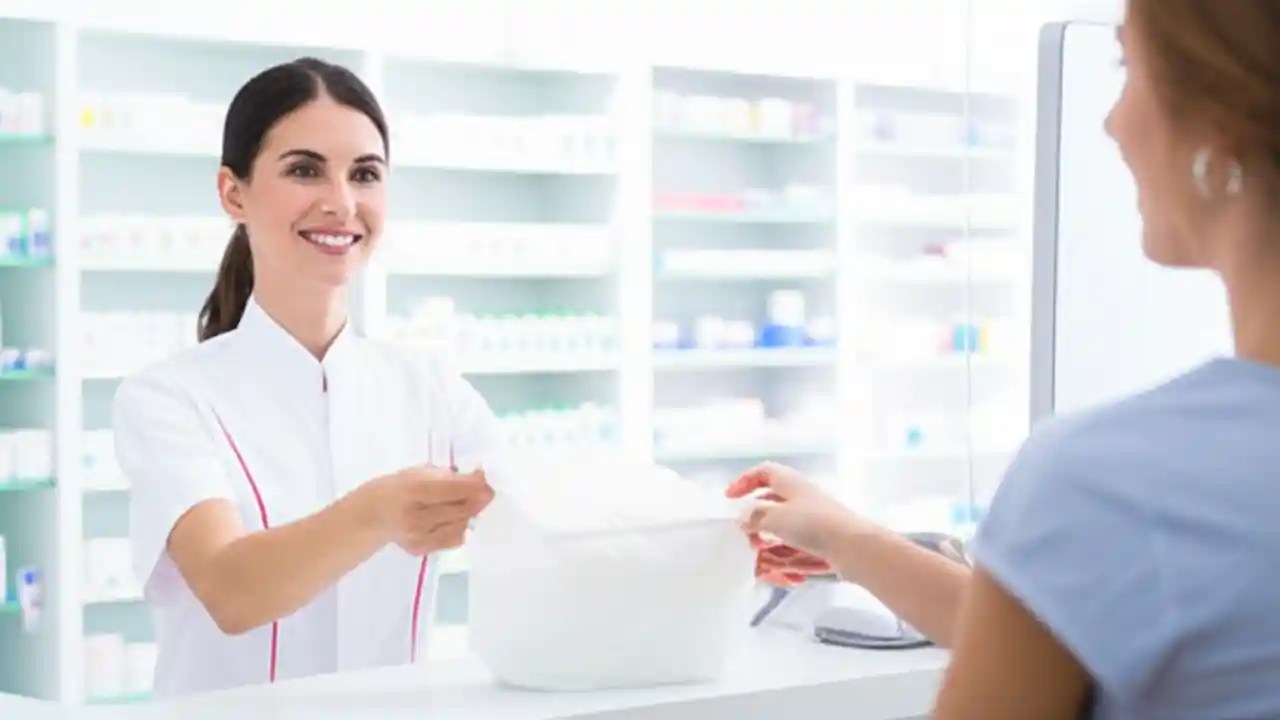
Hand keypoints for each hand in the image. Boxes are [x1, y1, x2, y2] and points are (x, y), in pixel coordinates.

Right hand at [367, 466, 493, 555]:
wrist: (371, 516)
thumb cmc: (397, 488)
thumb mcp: (417, 473)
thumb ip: (447, 476)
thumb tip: (479, 478)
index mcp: (413, 490)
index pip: (453, 489)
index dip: (476, 486)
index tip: (486, 480)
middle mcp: (416, 516)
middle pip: (461, 510)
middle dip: (478, 500)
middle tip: (485, 491)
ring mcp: (418, 537)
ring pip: (461, 525)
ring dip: (469, 513)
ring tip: (461, 503)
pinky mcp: (422, 550)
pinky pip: (453, 539)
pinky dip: (459, 527)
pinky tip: (451, 518)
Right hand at [726, 462, 861, 585]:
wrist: (855, 548)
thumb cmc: (813, 524)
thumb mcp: (775, 517)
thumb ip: (753, 517)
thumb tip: (742, 519)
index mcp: (790, 484)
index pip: (764, 472)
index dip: (744, 481)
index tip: (729, 497)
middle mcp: (802, 501)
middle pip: (771, 510)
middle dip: (757, 530)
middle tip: (751, 543)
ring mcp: (813, 525)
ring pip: (782, 537)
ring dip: (771, 554)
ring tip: (767, 570)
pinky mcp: (822, 546)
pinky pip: (798, 554)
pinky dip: (790, 566)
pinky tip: (789, 579)